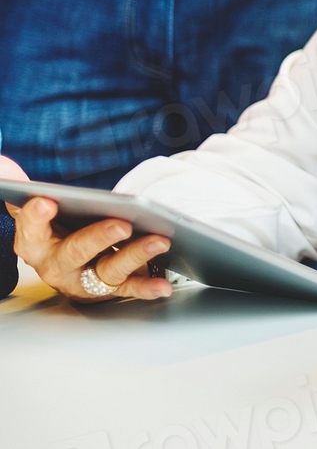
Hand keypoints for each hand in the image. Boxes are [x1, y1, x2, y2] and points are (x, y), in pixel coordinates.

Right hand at [3, 161, 171, 302]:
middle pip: (74, 252)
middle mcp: (56, 265)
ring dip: (135, 255)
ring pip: (108, 270)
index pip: (31, 229)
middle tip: (121, 224)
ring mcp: (84, 280)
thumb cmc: (56, 230)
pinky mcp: (109, 289)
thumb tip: (2, 165)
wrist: (68, 267)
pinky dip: (147, 288)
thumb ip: (26, 189)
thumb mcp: (40, 210)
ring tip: (159, 241)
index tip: (45, 201)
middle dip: (98, 238)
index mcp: (34, 243)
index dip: (36, 217)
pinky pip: (128, 289)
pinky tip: (164, 286)